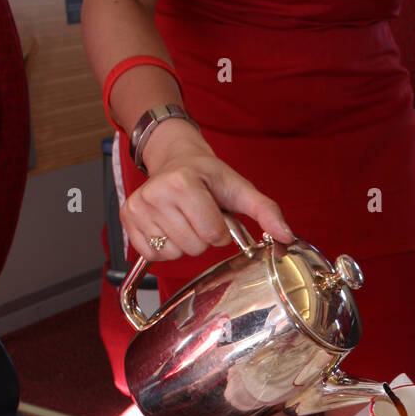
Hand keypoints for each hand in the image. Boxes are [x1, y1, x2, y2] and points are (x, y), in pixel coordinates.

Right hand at [120, 121, 294, 260]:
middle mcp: (155, 193)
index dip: (220, 230)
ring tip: (184, 218)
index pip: (212, 234)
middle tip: (198, 215)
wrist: (175, 159)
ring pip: (174, 253)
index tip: (215, 213)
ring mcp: (138, 208)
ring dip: (185, 242)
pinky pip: (154, 256)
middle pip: (194, 246)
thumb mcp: (239, 189)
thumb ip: (266, 211)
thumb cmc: (208, 176)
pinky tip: (169, 226)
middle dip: (202, 236)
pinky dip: (165, 248)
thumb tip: (287, 236)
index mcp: (183, 183)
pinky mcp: (127, 221)